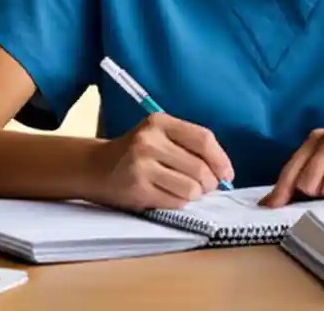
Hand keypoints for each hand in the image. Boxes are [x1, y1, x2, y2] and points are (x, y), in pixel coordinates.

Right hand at [87, 113, 234, 211]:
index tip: (227, 174)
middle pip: (200, 168)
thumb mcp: (159, 136)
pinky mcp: (137, 189)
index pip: (203, 139)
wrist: (96, 168)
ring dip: (193, 194)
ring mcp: (141, 165)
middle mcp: (149, 141)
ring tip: (183, 190)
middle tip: (204, 187)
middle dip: (209, 183)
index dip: (221, 159)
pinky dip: (178, 203)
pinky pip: (175, 202)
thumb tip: (224, 173)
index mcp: (159, 122)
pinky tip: (166, 195)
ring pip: (190, 188)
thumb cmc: (137, 153)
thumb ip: (190, 146)